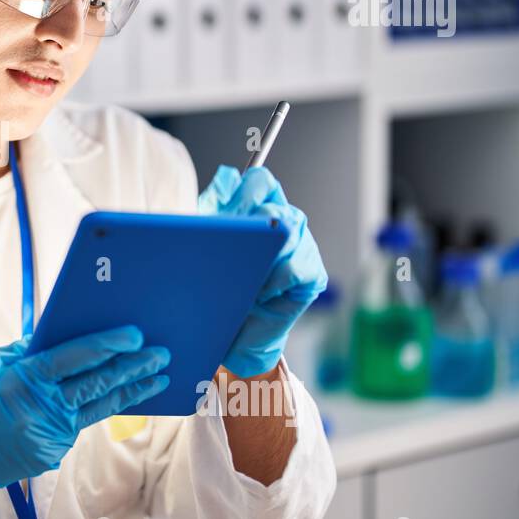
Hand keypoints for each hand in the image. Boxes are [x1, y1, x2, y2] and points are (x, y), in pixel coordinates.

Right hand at [0, 325, 169, 513]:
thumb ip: (26, 351)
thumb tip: (59, 335)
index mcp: (24, 380)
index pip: (74, 358)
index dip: (107, 345)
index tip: (134, 335)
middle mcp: (43, 408)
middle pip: (98, 383)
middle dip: (133, 367)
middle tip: (161, 353)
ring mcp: (52, 434)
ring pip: (99, 406)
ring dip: (132, 389)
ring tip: (159, 376)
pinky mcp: (54, 450)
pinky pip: (82, 421)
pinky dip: (102, 406)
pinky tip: (124, 395)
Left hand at [197, 164, 328, 377]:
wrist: (235, 337)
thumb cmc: (219, 290)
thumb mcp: (206, 249)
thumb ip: (211, 213)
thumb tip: (222, 182)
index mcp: (258, 209)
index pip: (258, 180)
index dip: (241, 192)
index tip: (221, 215)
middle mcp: (282, 221)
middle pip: (274, 200)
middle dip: (249, 216)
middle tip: (230, 240)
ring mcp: (301, 245)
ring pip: (288, 227)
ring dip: (262, 248)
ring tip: (244, 271)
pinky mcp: (311, 273)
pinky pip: (297, 266)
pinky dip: (276, 277)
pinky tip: (261, 291)